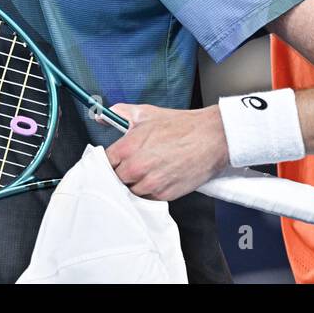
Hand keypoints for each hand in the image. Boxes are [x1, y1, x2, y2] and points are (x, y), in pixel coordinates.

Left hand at [105, 104, 228, 201]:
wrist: (211, 137)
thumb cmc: (181, 126)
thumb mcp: (146, 113)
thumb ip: (119, 114)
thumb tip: (102, 116)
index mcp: (128, 147)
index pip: (103, 164)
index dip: (107, 163)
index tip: (112, 162)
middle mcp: (136, 168)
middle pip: (115, 181)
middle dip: (121, 174)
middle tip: (131, 167)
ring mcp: (150, 184)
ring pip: (130, 192)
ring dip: (135, 185)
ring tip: (147, 172)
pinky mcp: (164, 195)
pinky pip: (147, 199)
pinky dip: (149, 191)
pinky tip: (158, 178)